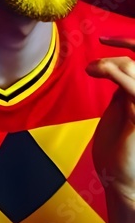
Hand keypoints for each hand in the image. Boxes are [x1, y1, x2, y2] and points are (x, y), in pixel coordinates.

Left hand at [89, 39, 134, 206]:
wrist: (121, 183)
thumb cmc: (119, 151)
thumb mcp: (122, 113)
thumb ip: (125, 92)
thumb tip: (119, 68)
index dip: (129, 43)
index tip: (104, 39)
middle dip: (119, 52)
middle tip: (94, 60)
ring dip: (110, 63)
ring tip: (92, 70)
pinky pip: (130, 87)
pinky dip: (112, 72)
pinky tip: (97, 72)